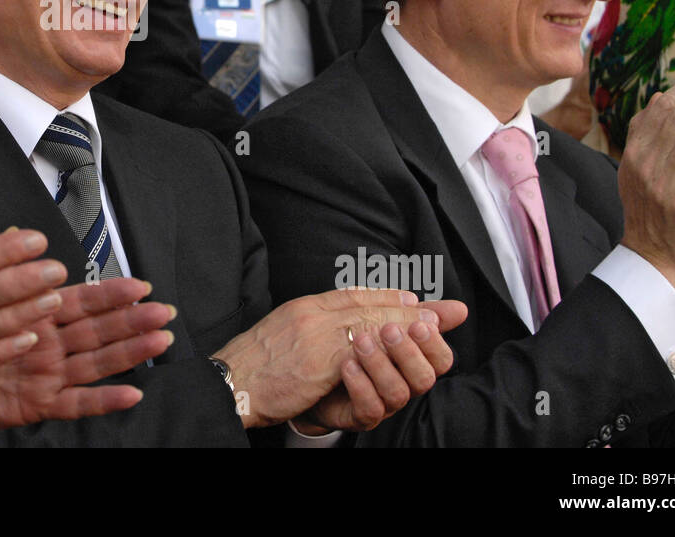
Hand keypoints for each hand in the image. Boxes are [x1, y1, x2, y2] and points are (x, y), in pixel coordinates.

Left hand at [0, 278, 173, 446]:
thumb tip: (14, 230)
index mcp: (40, 316)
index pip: (82, 301)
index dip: (111, 294)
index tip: (139, 285)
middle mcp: (52, 345)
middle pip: (99, 330)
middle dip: (133, 320)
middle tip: (163, 311)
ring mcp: (50, 375)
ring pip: (97, 362)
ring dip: (130, 352)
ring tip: (159, 341)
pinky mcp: (40, 404)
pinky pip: (76, 404)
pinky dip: (104, 400)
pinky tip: (131, 394)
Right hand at [213, 289, 464, 428]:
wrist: (229, 381)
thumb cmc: (254, 365)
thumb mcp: (284, 332)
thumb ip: (313, 324)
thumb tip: (344, 326)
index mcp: (303, 307)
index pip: (352, 294)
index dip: (388, 294)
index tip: (415, 296)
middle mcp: (311, 313)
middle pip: (369, 304)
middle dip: (410, 306)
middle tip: (445, 310)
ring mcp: (314, 334)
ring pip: (370, 322)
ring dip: (405, 324)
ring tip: (433, 326)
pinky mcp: (317, 361)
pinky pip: (358, 349)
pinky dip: (386, 347)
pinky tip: (406, 347)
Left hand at [295, 300, 466, 433]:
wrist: (312, 371)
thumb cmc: (352, 344)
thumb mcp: (382, 320)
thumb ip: (414, 313)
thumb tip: (459, 308)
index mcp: (412, 361)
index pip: (440, 358)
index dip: (434, 343)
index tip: (420, 322)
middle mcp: (403, 383)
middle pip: (424, 378)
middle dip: (408, 352)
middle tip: (389, 330)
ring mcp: (383, 402)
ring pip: (398, 393)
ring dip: (381, 364)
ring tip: (360, 342)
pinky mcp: (359, 416)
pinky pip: (369, 408)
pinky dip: (360, 384)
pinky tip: (347, 364)